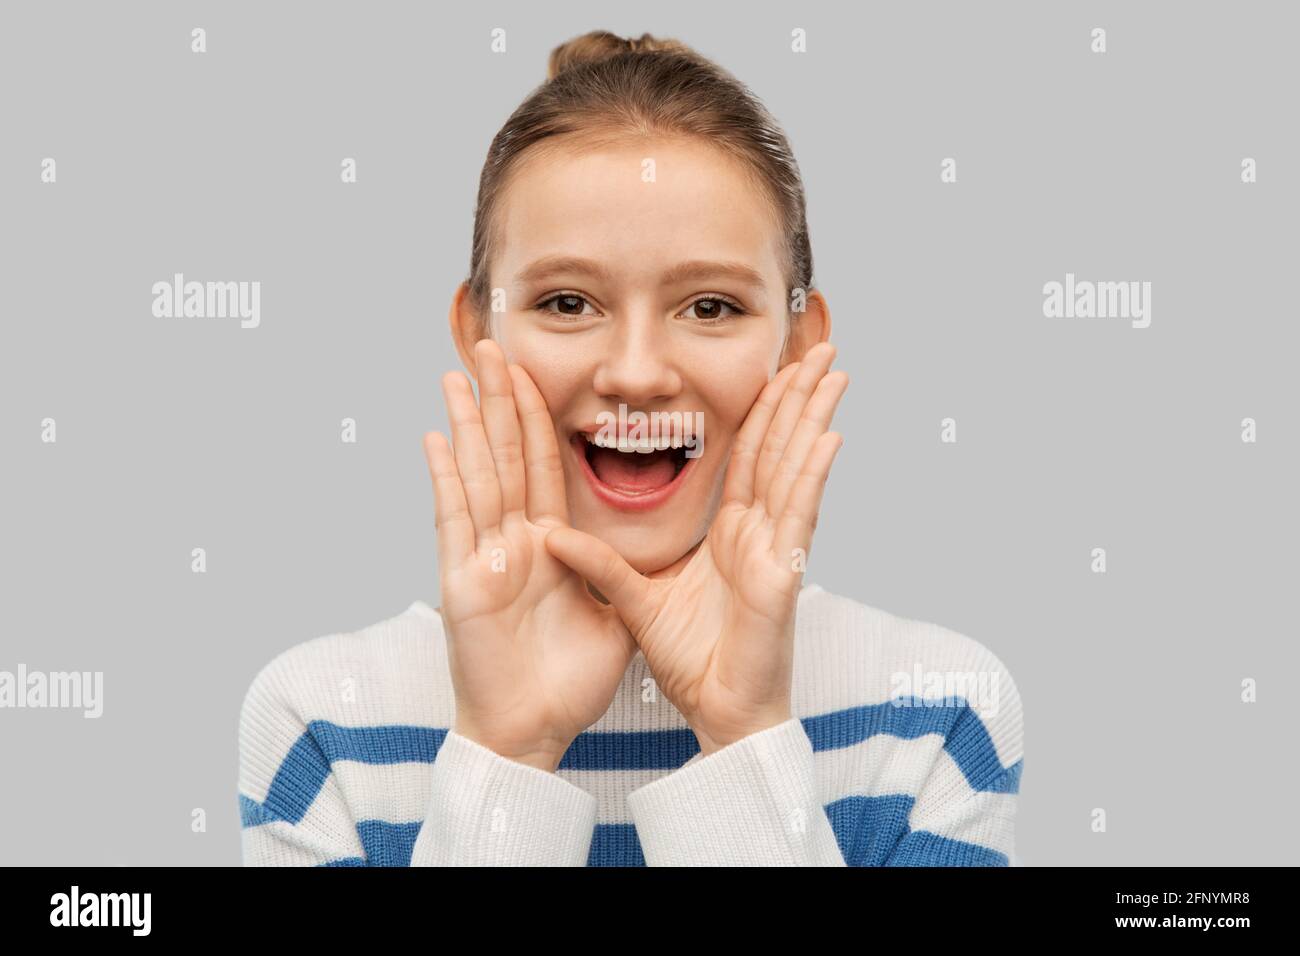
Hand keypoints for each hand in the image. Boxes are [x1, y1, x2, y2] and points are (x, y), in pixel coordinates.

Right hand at [423, 339, 636, 771]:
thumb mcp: (612, 614)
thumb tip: (637, 539)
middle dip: (499, 399)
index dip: (540, 416)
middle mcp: (514, 542)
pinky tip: (435, 437)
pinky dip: (444, 480)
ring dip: (467, 423)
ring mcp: (485, 559)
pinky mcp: (464, 585)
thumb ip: (614, 570)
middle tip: (490, 344)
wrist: (533, 732)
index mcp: (550, 545)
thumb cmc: (568, 680)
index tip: (533, 370)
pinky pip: (455, 523)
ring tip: (460, 371)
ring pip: (476, 476)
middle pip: (505, 455)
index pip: (545, 466)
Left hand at [544, 342, 847, 755]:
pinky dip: (813, 475)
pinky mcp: (780, 575)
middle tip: (819, 347)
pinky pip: (796, 516)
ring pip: (795, 469)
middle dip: (799, 397)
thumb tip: (550, 533)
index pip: (747, 456)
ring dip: (814, 417)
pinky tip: (829, 435)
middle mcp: (758, 532)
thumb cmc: (692, 662)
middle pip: (780, 449)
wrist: (719, 714)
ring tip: (832, 370)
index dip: (761, 410)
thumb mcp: (635, 600)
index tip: (776, 367)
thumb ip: (599, 563)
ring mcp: (774, 550)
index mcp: (729, 533)